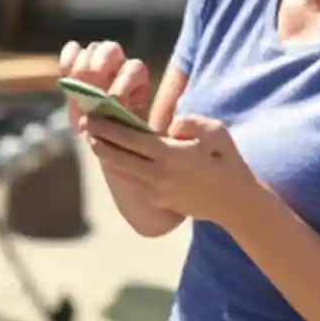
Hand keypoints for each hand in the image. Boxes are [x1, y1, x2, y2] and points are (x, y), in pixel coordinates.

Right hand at [58, 40, 150, 132]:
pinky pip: (72, 50)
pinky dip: (68, 58)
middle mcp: (119, 63)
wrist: (98, 130)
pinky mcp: (78, 61)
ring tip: (76, 82)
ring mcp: (98, 59)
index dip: (124, 82)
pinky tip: (64, 73)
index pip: (134, 69)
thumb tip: (94, 125)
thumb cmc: (113, 132)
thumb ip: (110, 124)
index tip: (114, 100)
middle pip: (111, 49)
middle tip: (93, 80)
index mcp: (137, 78)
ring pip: (92, 48)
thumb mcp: (117, 131)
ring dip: (83, 63)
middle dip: (101, 62)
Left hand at [81, 113, 263, 230]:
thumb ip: (193, 122)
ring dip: (106, 156)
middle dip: (100, 141)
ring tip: (93, 141)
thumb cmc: (227, 162)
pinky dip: (118, 170)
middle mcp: (160, 175)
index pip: (132, 139)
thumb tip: (172, 124)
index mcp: (172, 155)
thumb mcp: (218, 133)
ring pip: (122, 172)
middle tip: (84, 126)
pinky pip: (131, 183)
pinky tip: (112, 159)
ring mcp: (156, 191)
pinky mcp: (157, 200)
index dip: (109, 128)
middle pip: (119, 157)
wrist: (234, 203)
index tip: (93, 117)